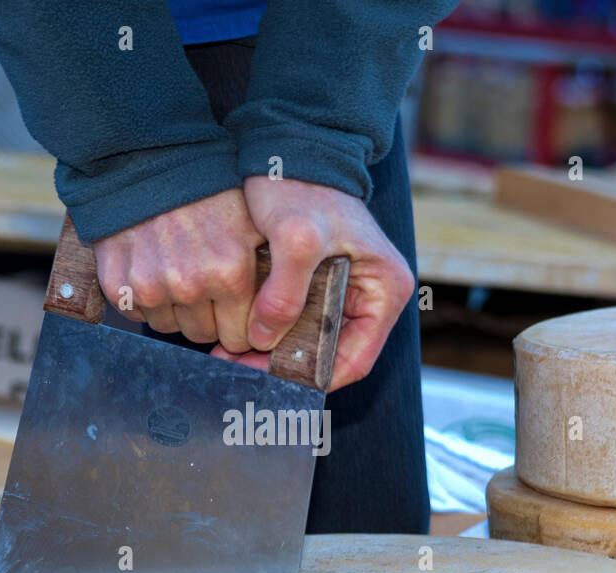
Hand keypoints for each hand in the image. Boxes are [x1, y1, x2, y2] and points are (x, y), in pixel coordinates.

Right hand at [92, 188, 262, 352]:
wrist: (151, 161)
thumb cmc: (209, 192)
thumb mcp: (255, 225)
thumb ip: (272, 275)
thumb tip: (277, 322)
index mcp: (230, 275)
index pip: (238, 338)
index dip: (237, 324)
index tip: (233, 309)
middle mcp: (190, 286)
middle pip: (203, 335)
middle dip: (207, 317)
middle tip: (204, 284)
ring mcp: (150, 287)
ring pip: (169, 327)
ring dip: (175, 309)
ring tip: (177, 270)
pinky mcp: (118, 284)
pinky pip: (136, 314)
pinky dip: (143, 299)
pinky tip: (152, 268)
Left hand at [212, 176, 414, 391]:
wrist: (284, 147)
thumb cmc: (302, 183)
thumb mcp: (297, 236)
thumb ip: (285, 292)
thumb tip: (266, 341)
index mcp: (387, 289)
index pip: (356, 359)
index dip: (312, 379)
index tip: (271, 382)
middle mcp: (371, 296)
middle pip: (329, 356)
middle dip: (284, 369)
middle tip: (237, 368)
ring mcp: (344, 292)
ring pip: (308, 344)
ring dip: (270, 355)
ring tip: (228, 356)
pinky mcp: (317, 286)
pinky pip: (295, 325)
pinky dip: (267, 335)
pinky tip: (234, 338)